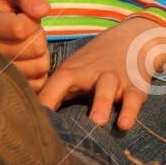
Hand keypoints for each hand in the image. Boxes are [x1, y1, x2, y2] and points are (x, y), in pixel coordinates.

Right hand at [0, 0, 50, 90]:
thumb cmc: (3, 9)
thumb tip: (42, 10)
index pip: (21, 28)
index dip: (32, 21)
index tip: (24, 18)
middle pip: (34, 48)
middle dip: (38, 38)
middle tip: (27, 34)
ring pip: (39, 66)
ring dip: (40, 55)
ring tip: (26, 46)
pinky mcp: (6, 88)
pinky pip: (38, 82)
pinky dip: (38, 71)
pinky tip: (27, 61)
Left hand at [37, 15, 165, 129]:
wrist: (134, 39)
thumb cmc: (95, 64)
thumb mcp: (74, 71)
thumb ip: (56, 92)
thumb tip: (30, 117)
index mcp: (71, 72)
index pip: (53, 85)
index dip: (42, 100)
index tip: (30, 120)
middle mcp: (91, 74)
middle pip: (75, 82)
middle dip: (63, 97)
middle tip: (61, 118)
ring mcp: (114, 79)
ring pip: (107, 89)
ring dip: (101, 103)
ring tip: (98, 122)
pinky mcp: (135, 87)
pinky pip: (133, 99)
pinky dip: (130, 111)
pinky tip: (125, 125)